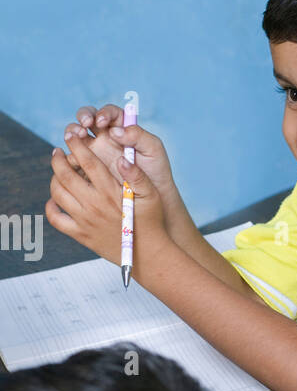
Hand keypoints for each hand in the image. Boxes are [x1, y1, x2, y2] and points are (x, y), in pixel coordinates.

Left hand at [46, 132, 169, 266]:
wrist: (148, 254)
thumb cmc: (151, 222)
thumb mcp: (152, 195)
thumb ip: (137, 174)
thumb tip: (121, 157)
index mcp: (111, 191)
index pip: (87, 161)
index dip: (76, 145)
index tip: (71, 136)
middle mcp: (94, 205)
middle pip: (65, 175)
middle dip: (58, 159)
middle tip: (58, 152)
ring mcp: (85, 220)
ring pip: (58, 193)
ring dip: (54, 179)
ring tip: (57, 172)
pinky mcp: (81, 235)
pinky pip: (56, 219)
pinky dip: (51, 207)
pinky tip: (55, 199)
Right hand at [62, 103, 176, 205]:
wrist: (154, 197)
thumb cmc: (156, 170)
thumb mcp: (153, 150)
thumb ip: (138, 135)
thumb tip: (114, 130)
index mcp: (122, 127)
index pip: (109, 112)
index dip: (103, 113)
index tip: (102, 122)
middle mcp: (106, 136)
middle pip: (88, 118)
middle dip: (83, 117)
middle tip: (83, 127)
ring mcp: (94, 151)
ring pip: (76, 134)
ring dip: (72, 132)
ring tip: (75, 137)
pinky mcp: (85, 167)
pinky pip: (72, 157)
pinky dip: (68, 154)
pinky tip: (70, 158)